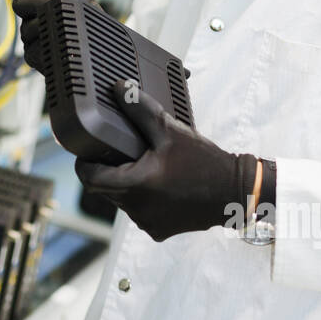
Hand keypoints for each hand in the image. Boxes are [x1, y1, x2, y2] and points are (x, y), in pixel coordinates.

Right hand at [12, 0, 101, 74]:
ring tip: (62, 27)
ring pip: (26, 27)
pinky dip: (48, 44)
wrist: (97, 52)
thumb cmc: (89, 25)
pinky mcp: (33, 54)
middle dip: (33, 0)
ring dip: (44, 24)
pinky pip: (33, 49)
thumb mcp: (87, 6)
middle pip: (19, 3)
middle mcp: (33, 13)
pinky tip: (60, 44)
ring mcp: (31, 34)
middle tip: (50, 2)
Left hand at [75, 80, 259, 241]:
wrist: (236, 192)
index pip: (90, 179)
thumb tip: (118, 88)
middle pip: (105, 190)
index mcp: (136, 186)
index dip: (84, 164)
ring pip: (122, 202)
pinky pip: (139, 212)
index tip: (89, 151)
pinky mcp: (159, 231)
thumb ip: (140, 109)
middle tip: (121, 152)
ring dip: (126, 184)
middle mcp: (138, 210)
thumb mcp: (170, 130)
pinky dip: (142, 199)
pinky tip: (158, 184)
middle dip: (108, 171)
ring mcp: (148, 223)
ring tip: (143, 165)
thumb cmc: (204, 162)